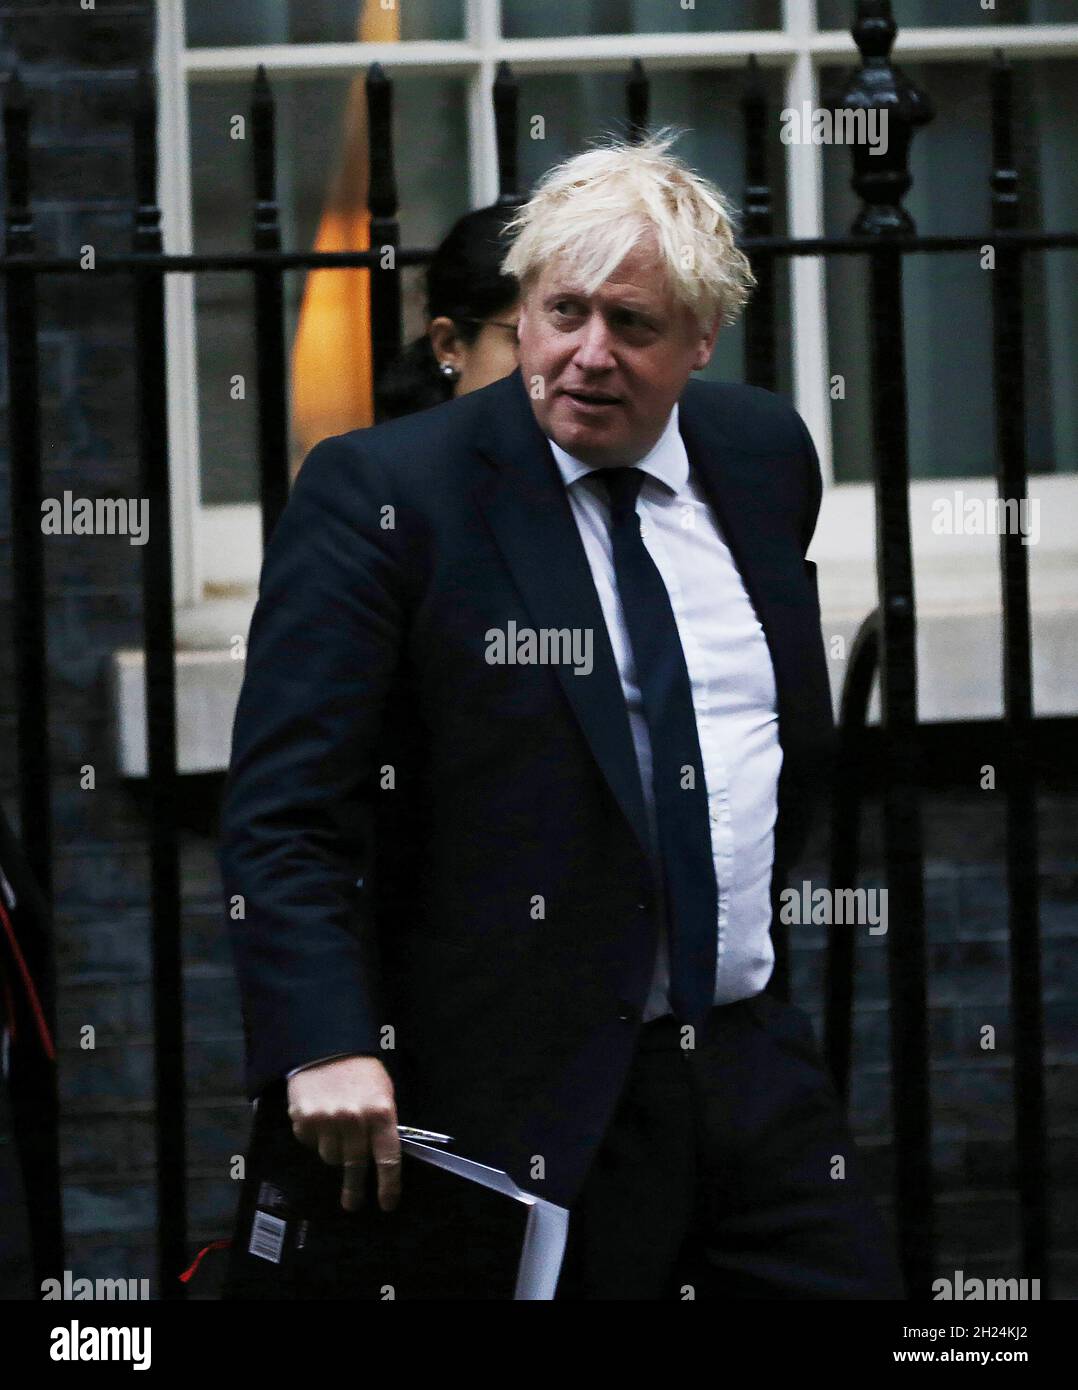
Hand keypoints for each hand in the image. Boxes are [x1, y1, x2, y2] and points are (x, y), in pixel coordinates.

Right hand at [286, 1055, 400, 1212]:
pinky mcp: (303, 1118)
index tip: (386, 1204)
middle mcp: (355, 1119)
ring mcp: (327, 1120)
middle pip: (355, 1165)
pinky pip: (310, 1143)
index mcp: (382, 1112)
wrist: (326, 1044)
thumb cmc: (361, 1070)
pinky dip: (314, 1137)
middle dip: (355, 1188)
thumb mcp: (382, 1091)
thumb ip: (383, 1123)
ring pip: (330, 1157)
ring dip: (334, 1152)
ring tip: (335, 1133)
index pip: (388, 1158)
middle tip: (352, 1203)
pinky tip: (318, 1117)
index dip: (388, 1186)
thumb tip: (381, 1156)